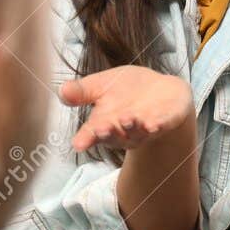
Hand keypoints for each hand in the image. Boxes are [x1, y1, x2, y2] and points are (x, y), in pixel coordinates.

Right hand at [60, 67, 193, 152]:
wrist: (161, 90)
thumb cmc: (126, 90)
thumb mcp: (101, 85)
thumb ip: (82, 91)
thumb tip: (61, 91)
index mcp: (105, 122)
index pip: (92, 133)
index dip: (85, 138)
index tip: (78, 143)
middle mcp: (124, 130)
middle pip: (114, 135)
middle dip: (108, 132)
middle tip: (101, 129)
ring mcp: (146, 127)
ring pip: (138, 132)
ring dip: (132, 127)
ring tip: (127, 119)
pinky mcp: (167, 121)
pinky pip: (163, 125)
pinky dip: (159, 125)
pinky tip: (155, 124)